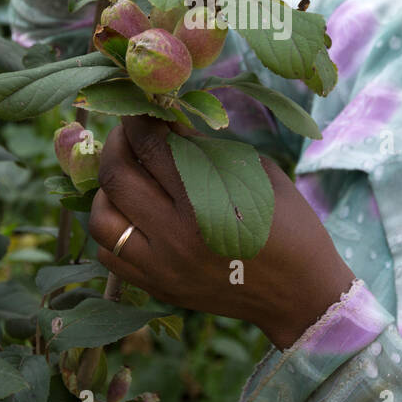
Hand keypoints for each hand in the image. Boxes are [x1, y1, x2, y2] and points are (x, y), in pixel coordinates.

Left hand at [88, 115, 355, 349]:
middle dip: (116, 144)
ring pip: (101, 220)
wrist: (300, 293)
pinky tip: (130, 213)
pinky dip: (112, 228)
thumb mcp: (254, 173)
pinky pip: (109, 255)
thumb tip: (165, 121)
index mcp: (205, 202)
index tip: (138, 108)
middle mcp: (175, 237)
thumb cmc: (288, 224)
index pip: (150, 147)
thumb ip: (205, 148)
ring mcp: (162, 268)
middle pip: (116, 179)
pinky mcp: (158, 288)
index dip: (137, 120)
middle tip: (127, 133)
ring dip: (107, 190)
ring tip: (127, 176)